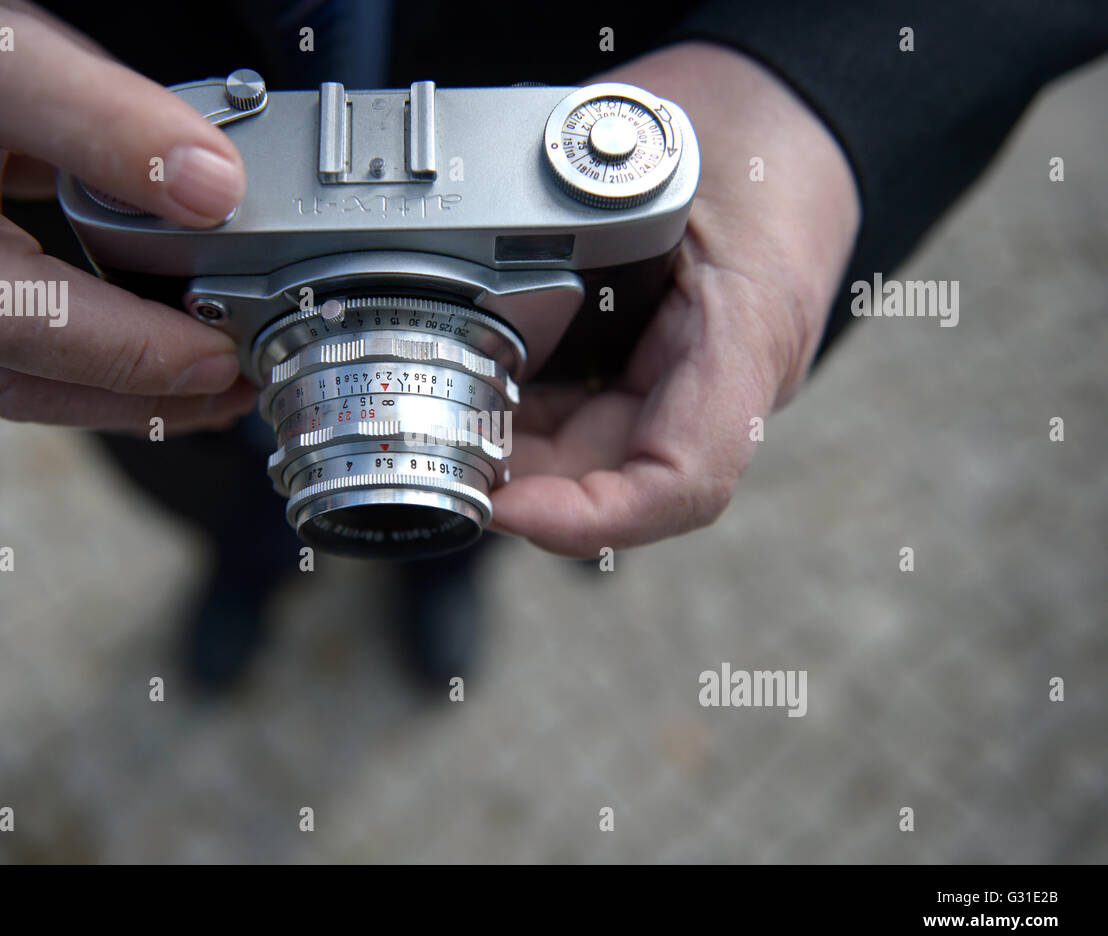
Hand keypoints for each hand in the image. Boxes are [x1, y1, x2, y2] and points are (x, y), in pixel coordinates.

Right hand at [0, 0, 255, 430]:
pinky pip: (5, 384)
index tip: (214, 188)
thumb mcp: (16, 37)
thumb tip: (214, 185)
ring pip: (0, 377)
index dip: (116, 139)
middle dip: (131, 353)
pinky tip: (169, 393)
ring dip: (130, 400)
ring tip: (223, 390)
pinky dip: (100, 398)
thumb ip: (104, 103)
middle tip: (227, 357)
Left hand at [490, 42, 860, 555]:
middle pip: (616, 477)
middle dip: (523, 480)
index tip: (504, 506)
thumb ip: (575, 209)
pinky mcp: (663, 372)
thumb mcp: (660, 147)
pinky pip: (591, 417)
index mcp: (747, 339)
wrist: (797, 117)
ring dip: (520, 452)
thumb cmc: (751, 128)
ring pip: (595, 455)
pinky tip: (477, 383)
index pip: (682, 483)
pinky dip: (532, 415)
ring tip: (444, 415)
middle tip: (437, 446)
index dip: (591, 517)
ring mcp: (694, 386)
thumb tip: (473, 260)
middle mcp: (726, 387)